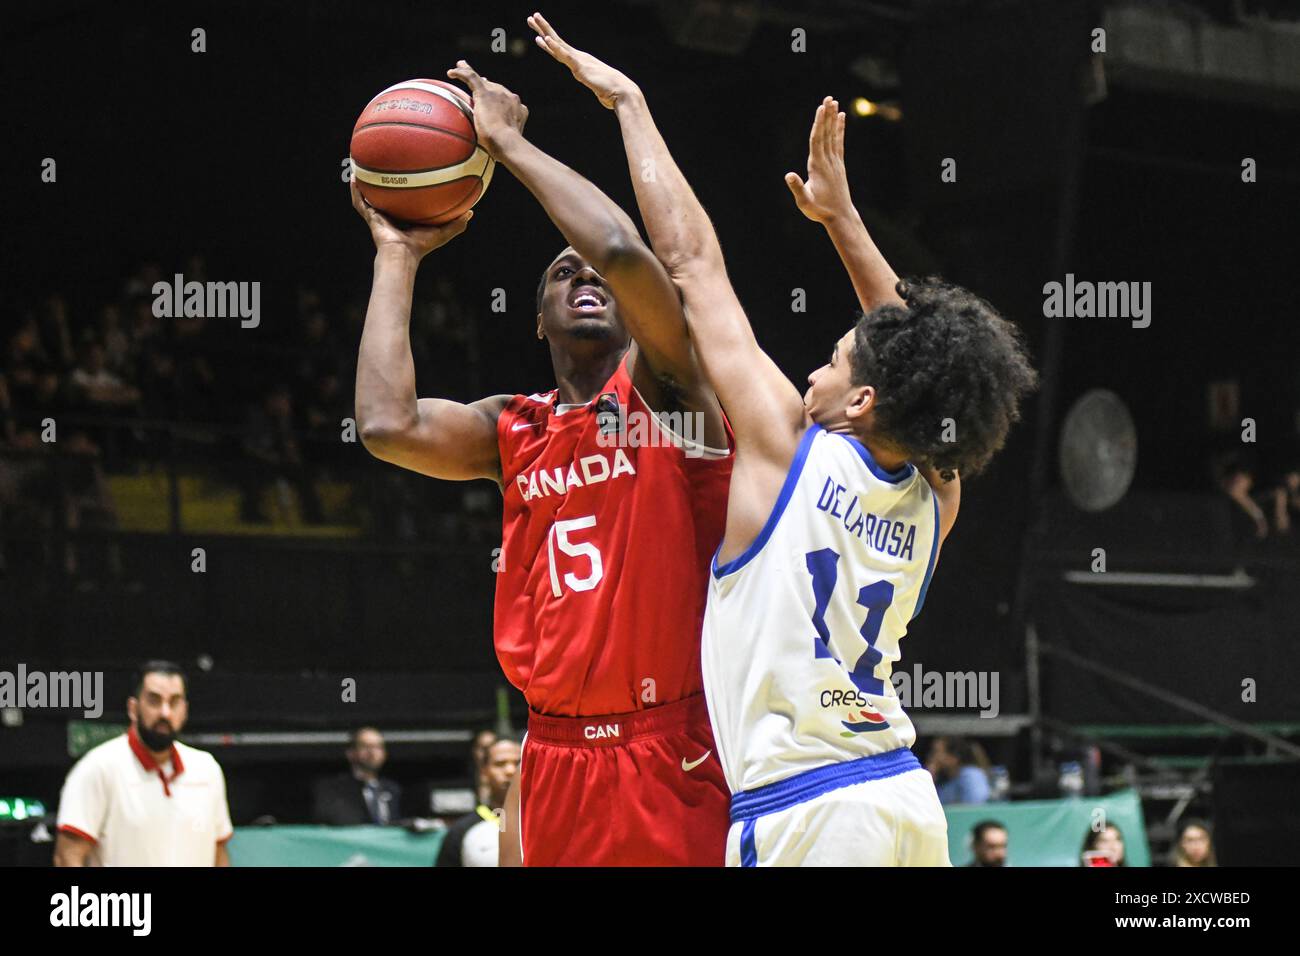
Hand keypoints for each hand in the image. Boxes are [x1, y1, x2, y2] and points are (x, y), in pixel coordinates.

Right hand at [349, 177, 470, 259]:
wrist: (403, 255)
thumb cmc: (422, 246)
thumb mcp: (442, 232)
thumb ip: (457, 223)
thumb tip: (472, 213)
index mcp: (406, 217)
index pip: (405, 200)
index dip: (406, 188)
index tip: (409, 173)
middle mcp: (391, 215)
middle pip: (386, 195)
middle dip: (384, 181)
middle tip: (384, 163)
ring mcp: (378, 216)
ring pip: (369, 196)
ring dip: (365, 183)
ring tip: (360, 166)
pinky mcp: (370, 217)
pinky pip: (360, 202)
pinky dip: (356, 191)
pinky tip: (354, 177)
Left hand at [446, 60, 528, 156]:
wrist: (508, 143)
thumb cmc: (508, 150)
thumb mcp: (510, 144)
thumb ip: (504, 142)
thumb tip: (497, 155)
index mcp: (518, 109)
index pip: (506, 100)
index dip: (498, 97)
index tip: (492, 98)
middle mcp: (510, 98)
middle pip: (495, 89)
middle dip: (486, 85)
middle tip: (474, 82)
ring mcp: (499, 94)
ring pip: (483, 81)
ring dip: (471, 74)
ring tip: (459, 67)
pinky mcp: (486, 93)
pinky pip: (471, 77)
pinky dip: (461, 73)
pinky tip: (451, 72)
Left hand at [528, 11, 640, 109]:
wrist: (623, 93)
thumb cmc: (613, 93)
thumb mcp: (599, 90)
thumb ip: (598, 88)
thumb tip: (603, 93)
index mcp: (581, 63)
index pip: (561, 51)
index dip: (549, 42)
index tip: (539, 35)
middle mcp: (579, 58)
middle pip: (556, 42)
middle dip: (543, 29)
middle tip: (532, 17)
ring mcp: (579, 61)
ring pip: (557, 44)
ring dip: (545, 30)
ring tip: (534, 18)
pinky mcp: (580, 67)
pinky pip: (565, 55)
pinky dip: (555, 47)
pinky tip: (545, 39)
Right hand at [785, 97, 852, 223]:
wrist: (840, 216)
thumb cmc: (820, 210)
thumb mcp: (804, 202)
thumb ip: (797, 188)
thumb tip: (788, 175)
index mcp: (817, 166)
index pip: (817, 140)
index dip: (818, 123)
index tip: (821, 108)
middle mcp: (828, 161)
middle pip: (826, 134)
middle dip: (826, 116)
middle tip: (829, 98)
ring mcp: (835, 162)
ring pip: (833, 136)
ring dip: (833, 119)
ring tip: (834, 103)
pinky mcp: (839, 165)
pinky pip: (839, 143)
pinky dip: (840, 130)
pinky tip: (841, 119)